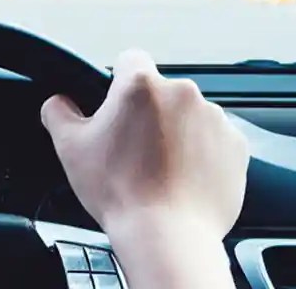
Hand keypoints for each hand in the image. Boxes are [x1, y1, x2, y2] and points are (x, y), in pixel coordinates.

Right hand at [40, 49, 247, 242]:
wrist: (168, 237)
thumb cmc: (120, 192)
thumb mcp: (70, 148)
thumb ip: (58, 112)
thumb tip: (58, 102)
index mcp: (142, 85)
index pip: (130, 60)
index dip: (118, 82)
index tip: (117, 108)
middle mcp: (184, 93)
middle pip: (161, 92)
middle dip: (149, 114)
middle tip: (134, 150)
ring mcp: (216, 119)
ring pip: (190, 116)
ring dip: (177, 134)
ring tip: (161, 171)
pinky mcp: (236, 146)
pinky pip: (215, 141)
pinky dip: (202, 155)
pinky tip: (184, 180)